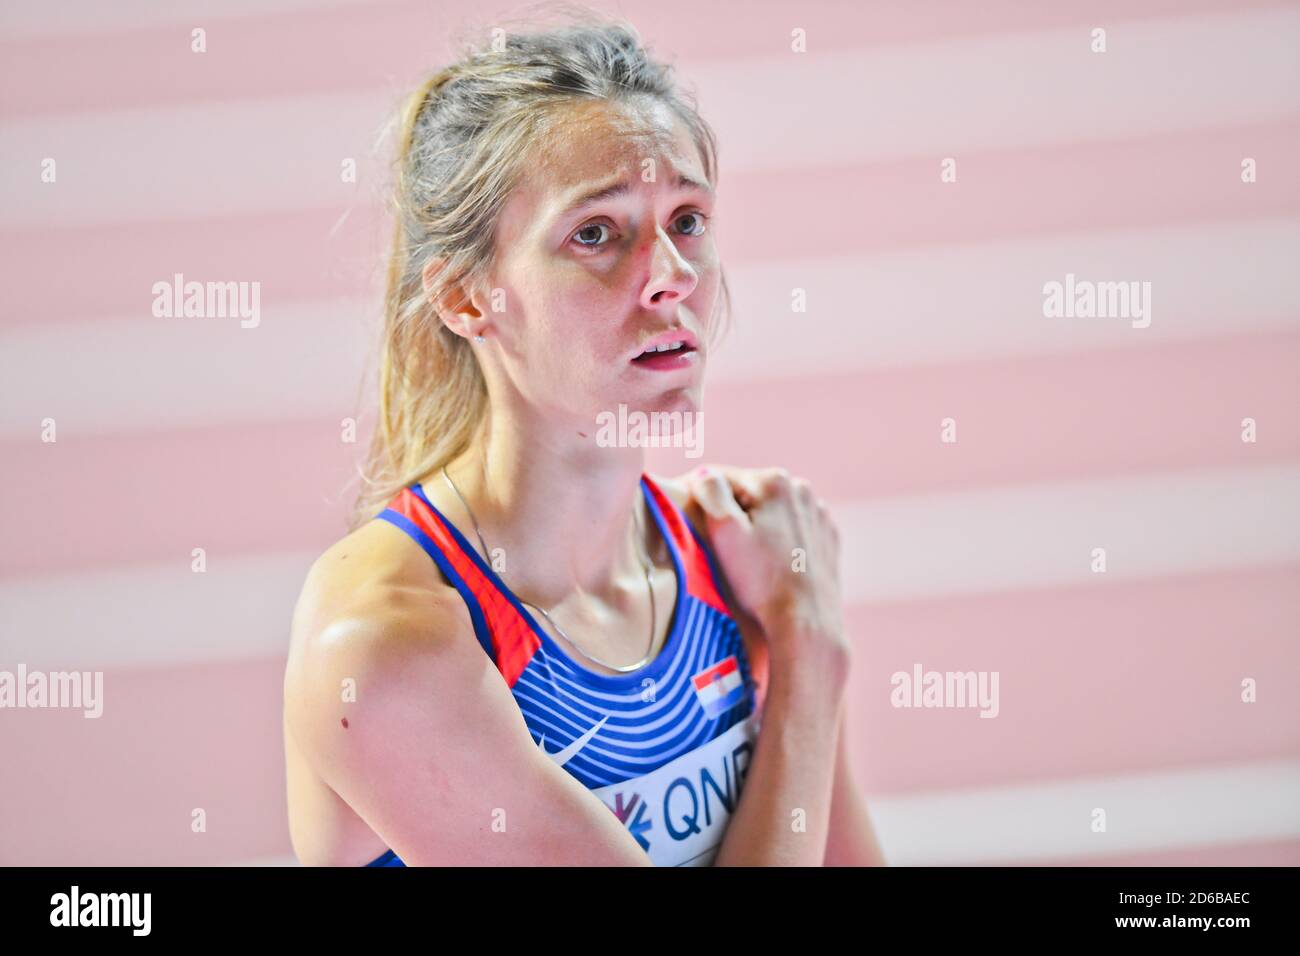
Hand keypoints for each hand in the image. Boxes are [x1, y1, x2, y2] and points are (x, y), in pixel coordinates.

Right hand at [686, 465, 848, 670]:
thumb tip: (704, 475)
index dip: (697, 497)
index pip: (719, 478)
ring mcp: (818, 513)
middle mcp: (801, 489)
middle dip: (730, 511)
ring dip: (756, 524)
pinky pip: (794, 528)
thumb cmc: (760, 581)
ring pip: (771, 510)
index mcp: (774, 481)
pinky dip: (780, 538)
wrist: (805, 623)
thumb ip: (710, 492)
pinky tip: (772, 562)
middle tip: (717, 543)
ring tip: (746, 557)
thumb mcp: (724, 532)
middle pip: (748, 493)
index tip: (683, 516)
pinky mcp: (828, 536)